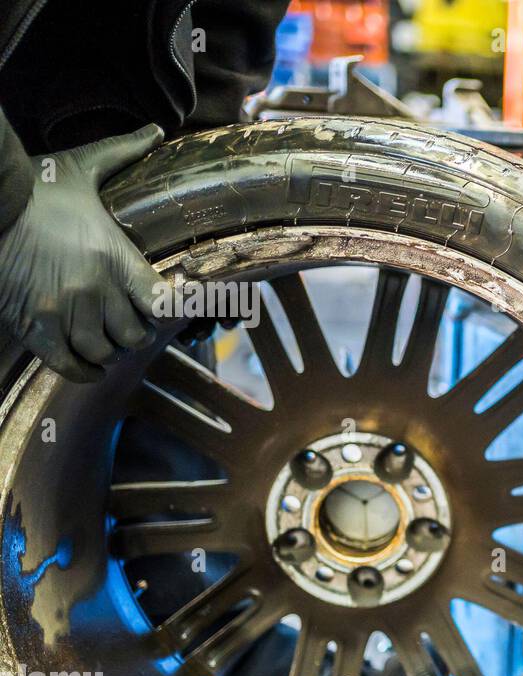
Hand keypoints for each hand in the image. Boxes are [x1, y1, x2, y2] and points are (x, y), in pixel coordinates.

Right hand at [0, 126, 165, 381]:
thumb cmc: (33, 187)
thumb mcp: (81, 167)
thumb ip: (123, 153)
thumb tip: (155, 132)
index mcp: (115, 255)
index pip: (163, 303)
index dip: (165, 311)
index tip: (160, 308)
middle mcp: (96, 287)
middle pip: (136, 334)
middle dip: (134, 332)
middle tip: (128, 325)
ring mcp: (64, 309)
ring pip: (105, 351)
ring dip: (109, 350)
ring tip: (106, 340)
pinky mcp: (33, 325)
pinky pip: (69, 364)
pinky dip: (83, 370)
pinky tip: (88, 366)